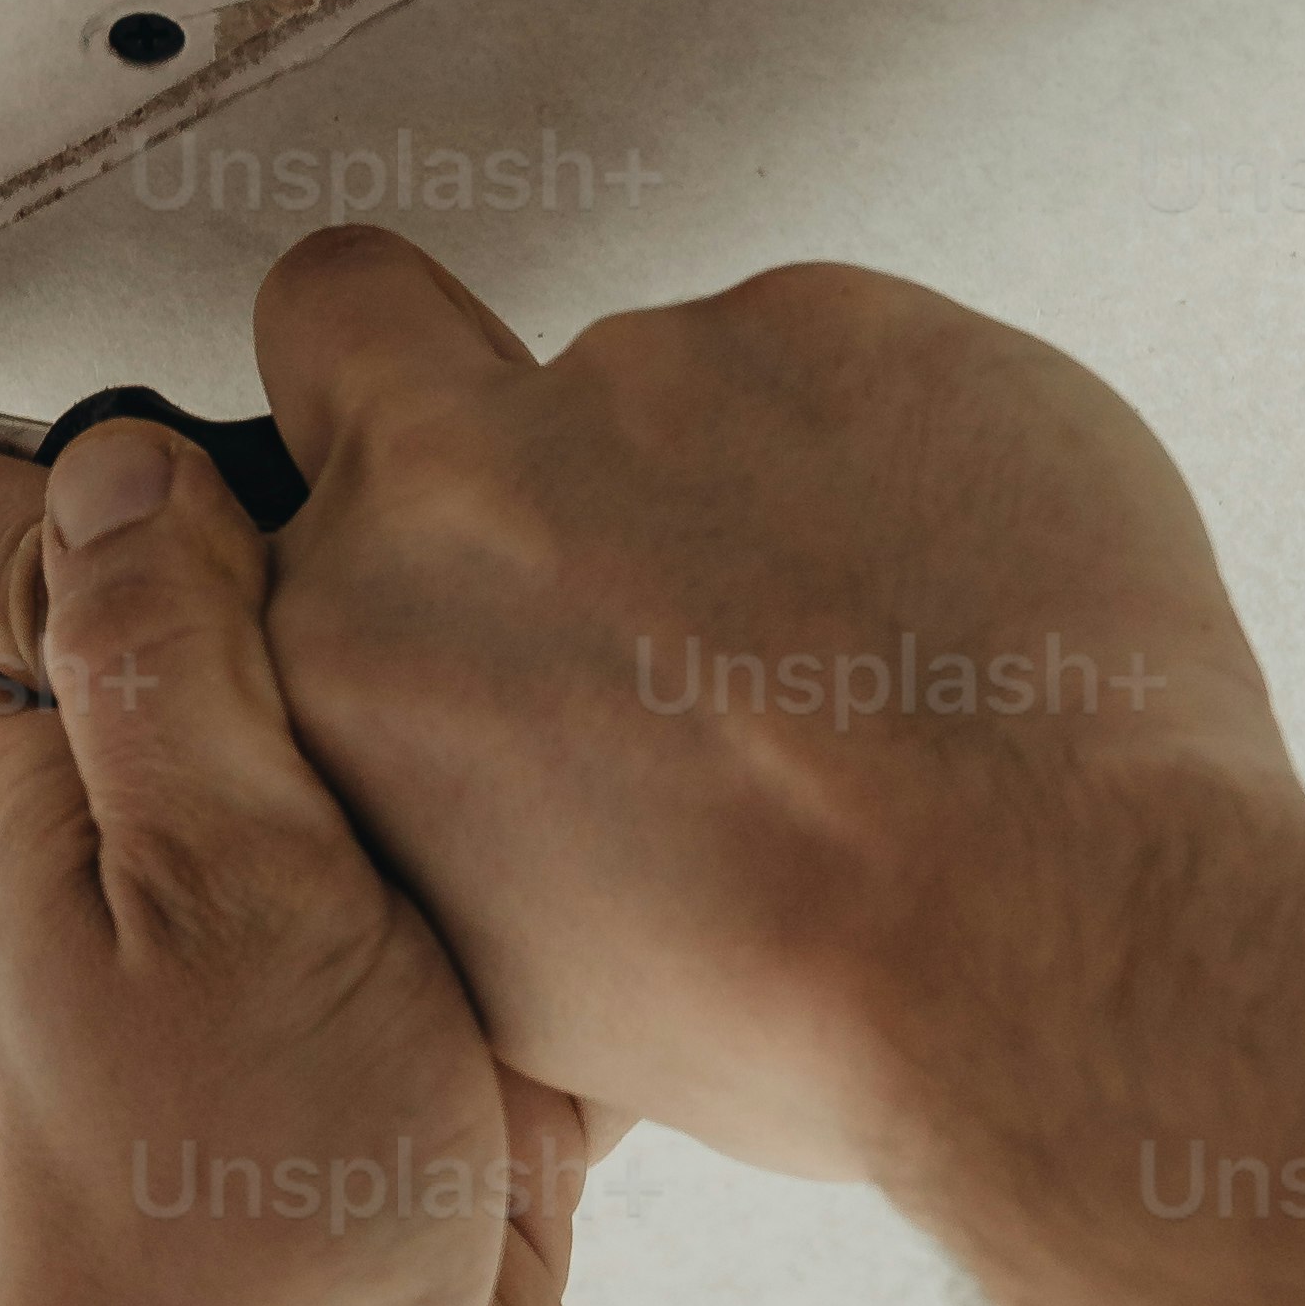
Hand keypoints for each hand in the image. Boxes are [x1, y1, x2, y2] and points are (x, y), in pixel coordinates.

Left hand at [0, 394, 593, 1305]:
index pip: (36, 607)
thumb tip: (114, 468)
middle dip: (337, 612)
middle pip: (246, 693)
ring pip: (400, 823)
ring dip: (487, 758)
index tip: (216, 412)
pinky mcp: (450, 1125)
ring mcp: (319, 1019)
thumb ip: (177, 672)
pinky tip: (706, 869)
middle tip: (469, 509)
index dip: (110, 505)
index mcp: (71, 832)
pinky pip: (522, 972)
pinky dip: (592, 922)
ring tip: (625, 636)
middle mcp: (180, 913)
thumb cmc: (219, 1255)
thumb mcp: (212, 886)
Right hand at [241, 228, 1304, 1179]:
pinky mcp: (842, 323)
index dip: (332, 483)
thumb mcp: (508, 971)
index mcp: (353, 647)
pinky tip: (960, 591)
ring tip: (866, 633)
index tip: (406, 511)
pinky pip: (850, 361)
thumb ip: (434, 792)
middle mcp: (468, 480)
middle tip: (563, 483)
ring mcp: (658, 377)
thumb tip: (471, 758)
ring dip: (737, 466)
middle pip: (358, 311)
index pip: (264, 486)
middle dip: (415, 362)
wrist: (1040, 944)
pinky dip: (897, 449)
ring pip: (665, 372)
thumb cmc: (806, 994)